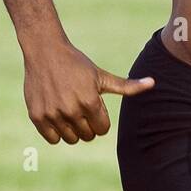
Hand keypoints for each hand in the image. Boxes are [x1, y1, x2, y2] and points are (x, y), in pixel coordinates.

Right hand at [23, 40, 154, 143]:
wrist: (45, 52)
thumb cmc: (77, 64)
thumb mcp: (102, 76)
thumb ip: (127, 86)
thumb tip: (153, 83)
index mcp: (90, 102)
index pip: (102, 130)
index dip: (100, 120)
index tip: (94, 107)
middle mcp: (71, 110)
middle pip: (87, 136)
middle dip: (87, 125)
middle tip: (80, 108)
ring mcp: (53, 114)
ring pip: (70, 139)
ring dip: (72, 130)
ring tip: (69, 111)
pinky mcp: (37, 116)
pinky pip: (52, 139)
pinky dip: (55, 132)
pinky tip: (57, 115)